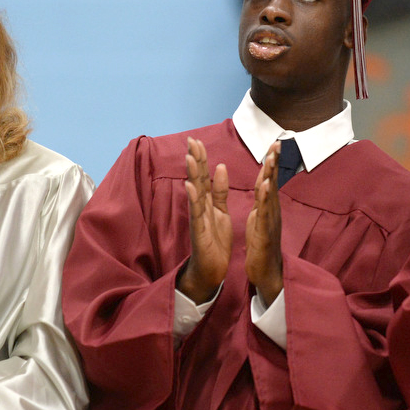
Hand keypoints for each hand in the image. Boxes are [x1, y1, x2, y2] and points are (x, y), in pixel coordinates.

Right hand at [178, 137, 231, 303]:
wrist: (212, 269)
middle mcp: (199, 207)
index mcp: (207, 202)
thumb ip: (220, 191)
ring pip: (194, 193)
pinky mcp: (199, 232)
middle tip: (191, 139)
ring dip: (191, 174)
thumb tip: (221, 167)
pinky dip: (193, 200)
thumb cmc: (215, 242)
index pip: (203, 175)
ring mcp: (197, 219)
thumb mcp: (221, 212)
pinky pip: (196, 214)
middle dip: (194, 159)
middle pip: (196, 179)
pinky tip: (190, 187)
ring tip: (188, 157)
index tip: (197, 139)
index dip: (201, 158)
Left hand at [245, 141, 283, 305]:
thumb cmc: (262, 247)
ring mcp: (270, 222)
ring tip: (270, 158)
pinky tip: (264, 186)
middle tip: (276, 142)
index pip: (268, 180)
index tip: (273, 143)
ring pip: (270, 195)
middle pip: (272, 182)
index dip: (270, 162)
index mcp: (267, 208)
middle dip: (273, 162)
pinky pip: (264, 214)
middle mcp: (272, 211)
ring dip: (270, 176)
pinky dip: (265, 199)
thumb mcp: (260, 220)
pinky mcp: (265, 234)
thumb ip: (262, 202)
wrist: (267, 274)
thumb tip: (264, 185)